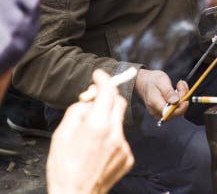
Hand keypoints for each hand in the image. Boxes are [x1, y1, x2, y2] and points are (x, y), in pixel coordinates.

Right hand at [47, 70, 133, 193]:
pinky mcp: (128, 157)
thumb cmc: (64, 167)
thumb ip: (78, 111)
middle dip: (108, 98)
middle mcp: (115, 133)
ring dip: (107, 121)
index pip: (107, 93)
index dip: (103, 80)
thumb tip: (89, 101)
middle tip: (95, 100)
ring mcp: (124, 146)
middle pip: (118, 103)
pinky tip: (97, 151)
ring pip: (118, 122)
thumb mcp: (61, 134)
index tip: (99, 75)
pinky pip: (120, 139)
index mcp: (98, 125)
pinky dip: (111, 138)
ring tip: (90, 137)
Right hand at [133, 68, 188, 118]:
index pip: (171, 113)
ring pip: (179, 109)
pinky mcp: (166, 110)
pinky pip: (177, 107)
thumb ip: (168, 92)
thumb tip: (176, 101)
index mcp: (155, 105)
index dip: (181, 105)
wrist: (144, 82)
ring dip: (183, 96)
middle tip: (181, 84)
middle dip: (183, 97)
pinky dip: (181, 98)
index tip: (184, 93)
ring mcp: (162, 112)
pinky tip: (179, 89)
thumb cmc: (152, 81)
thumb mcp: (161, 81)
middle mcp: (158, 112)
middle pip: (177, 111)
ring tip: (179, 85)